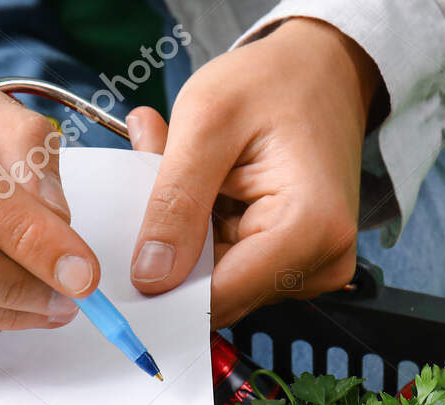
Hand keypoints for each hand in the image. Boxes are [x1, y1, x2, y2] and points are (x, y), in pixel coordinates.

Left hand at [128, 17, 380, 325]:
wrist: (323, 72)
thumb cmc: (273, 83)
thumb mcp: (207, 122)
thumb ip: (174, 201)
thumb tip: (148, 278)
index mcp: (310, 227)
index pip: (223, 294)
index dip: (166, 285)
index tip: (121, 253)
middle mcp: (323, 260)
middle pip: (223, 291)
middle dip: (175, 248)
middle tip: (154, 166)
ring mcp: (316, 268)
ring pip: (224, 282)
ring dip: (190, 237)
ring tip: (188, 166)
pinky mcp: (302, 266)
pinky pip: (237, 270)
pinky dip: (208, 236)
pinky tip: (210, 188)